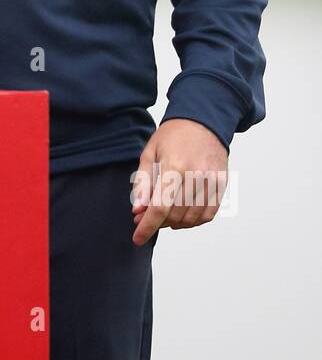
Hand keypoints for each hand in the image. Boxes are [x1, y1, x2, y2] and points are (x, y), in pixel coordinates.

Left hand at [130, 119, 228, 245]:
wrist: (203, 121)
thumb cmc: (172, 136)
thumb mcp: (150, 154)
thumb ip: (143, 183)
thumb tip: (138, 210)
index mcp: (174, 166)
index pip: (160, 207)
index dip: (147, 226)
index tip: (137, 238)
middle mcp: (196, 175)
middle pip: (175, 215)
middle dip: (157, 222)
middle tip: (145, 216)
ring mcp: (212, 180)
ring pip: (192, 218)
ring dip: (174, 223)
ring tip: (163, 214)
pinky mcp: (222, 184)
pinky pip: (208, 214)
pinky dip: (193, 221)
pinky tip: (181, 215)